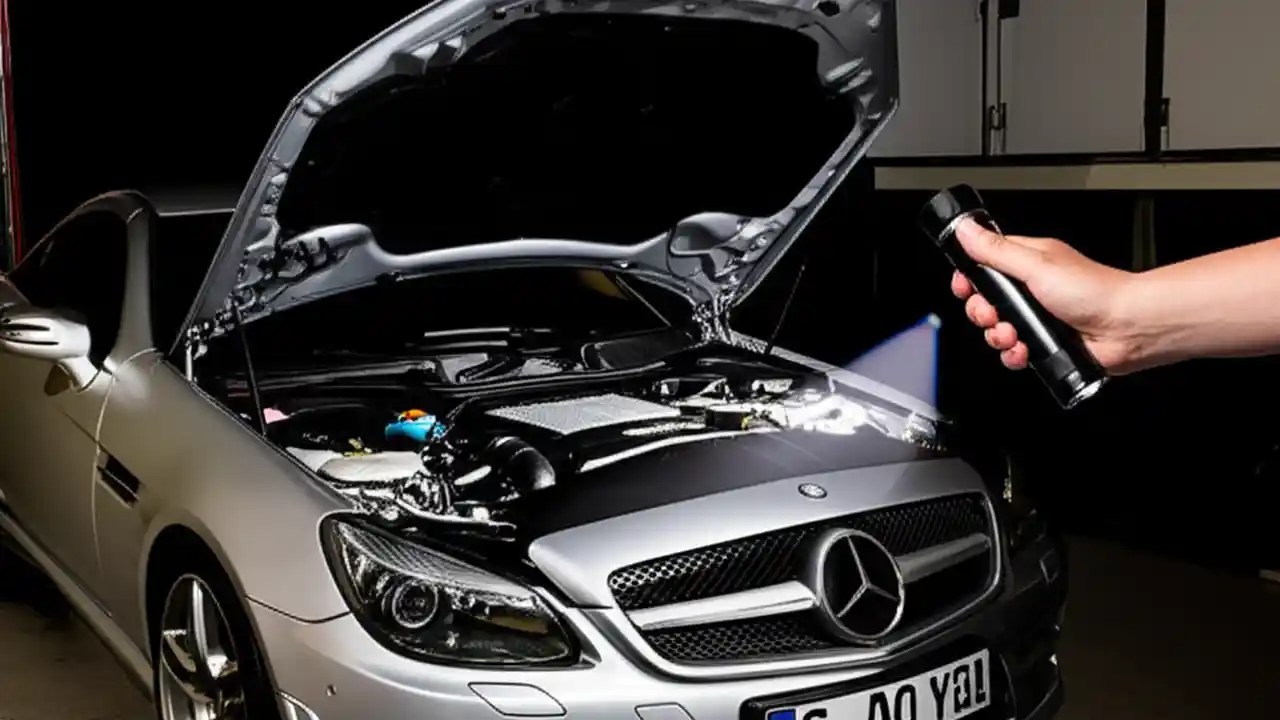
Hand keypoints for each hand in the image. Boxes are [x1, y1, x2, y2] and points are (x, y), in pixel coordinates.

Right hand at [950, 218, 1140, 373]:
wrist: (1127, 327)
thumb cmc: (1095, 291)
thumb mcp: (1037, 264)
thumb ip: (996, 250)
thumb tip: (966, 229)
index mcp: (1028, 262)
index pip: (984, 264)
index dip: (970, 277)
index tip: (966, 286)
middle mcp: (1031, 290)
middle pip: (985, 301)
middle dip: (981, 311)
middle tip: (993, 313)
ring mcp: (1037, 318)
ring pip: (996, 329)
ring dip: (997, 335)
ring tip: (1013, 334)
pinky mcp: (1043, 343)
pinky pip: (1013, 352)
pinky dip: (1013, 355)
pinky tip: (1024, 351)